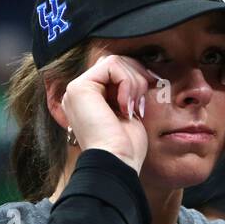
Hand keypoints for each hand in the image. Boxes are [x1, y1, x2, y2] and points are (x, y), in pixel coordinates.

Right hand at [61, 54, 157, 171]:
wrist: (116, 162)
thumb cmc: (126, 147)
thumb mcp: (129, 112)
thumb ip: (128, 91)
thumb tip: (144, 72)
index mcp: (90, 99)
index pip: (115, 71)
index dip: (137, 77)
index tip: (148, 94)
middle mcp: (79, 93)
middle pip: (114, 62)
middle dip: (137, 77)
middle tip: (141, 103)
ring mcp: (76, 90)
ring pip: (114, 61)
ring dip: (134, 82)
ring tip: (133, 107)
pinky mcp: (79, 87)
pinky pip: (111, 65)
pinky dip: (127, 83)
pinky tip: (125, 106)